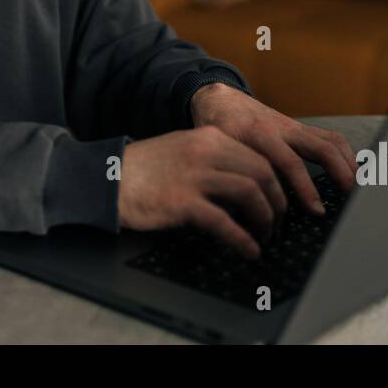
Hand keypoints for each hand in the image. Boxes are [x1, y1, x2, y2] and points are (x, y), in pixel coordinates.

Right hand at [118, 128, 287, 258]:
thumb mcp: (183, 150)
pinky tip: (248, 250)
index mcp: (209, 137)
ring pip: (250, 194)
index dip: (277, 184)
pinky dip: (243, 240)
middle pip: (262, 174)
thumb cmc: (144, 170)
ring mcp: (194, 176)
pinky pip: (225, 222)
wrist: (107, 178)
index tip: (279, 203)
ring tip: (264, 237)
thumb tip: (247, 185)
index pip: (260, 157)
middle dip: (277, 203)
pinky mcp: (182, 202)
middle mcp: (206, 151)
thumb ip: (215, 160)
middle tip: (277, 223)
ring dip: (265, 220)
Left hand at [189, 82, 358, 215]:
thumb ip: (235, 179)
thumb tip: (249, 218)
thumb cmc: (216, 132)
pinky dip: (347, 155)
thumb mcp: (219, 154)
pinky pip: (330, 139)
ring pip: (331, 141)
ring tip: (362, 189)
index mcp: (259, 135)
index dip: (306, 189)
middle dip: (341, 174)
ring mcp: (294, 127)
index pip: (290, 163)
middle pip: (322, 148)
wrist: (218, 100)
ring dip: (350, 165)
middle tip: (353, 199)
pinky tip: (356, 173)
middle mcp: (281, 129)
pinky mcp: (301, 129)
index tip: (318, 211)